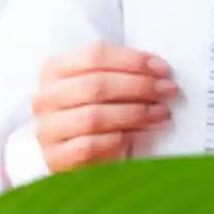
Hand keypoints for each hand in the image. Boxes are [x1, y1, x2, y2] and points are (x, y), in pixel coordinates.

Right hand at [33, 43, 176, 172]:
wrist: (66, 149)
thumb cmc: (89, 109)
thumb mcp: (96, 82)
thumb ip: (118, 71)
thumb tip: (158, 70)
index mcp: (54, 69)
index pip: (94, 56)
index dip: (132, 60)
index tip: (162, 68)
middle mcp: (46, 97)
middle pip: (96, 85)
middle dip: (139, 86)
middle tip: (167, 90)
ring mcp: (48, 128)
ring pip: (95, 116)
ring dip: (135, 113)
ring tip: (161, 113)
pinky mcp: (56, 157)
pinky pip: (90, 146)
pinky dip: (120, 139)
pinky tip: (140, 135)